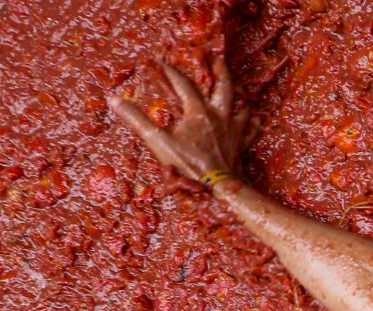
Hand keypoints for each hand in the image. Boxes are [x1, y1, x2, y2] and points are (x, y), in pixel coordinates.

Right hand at [109, 57, 248, 188]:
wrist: (218, 188)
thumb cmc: (187, 165)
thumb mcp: (158, 141)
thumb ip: (137, 119)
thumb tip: (114, 99)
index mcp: (199, 112)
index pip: (184, 85)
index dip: (172, 72)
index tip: (161, 62)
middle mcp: (220, 116)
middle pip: (223, 87)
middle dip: (219, 72)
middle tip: (217, 59)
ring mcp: (234, 131)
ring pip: (241, 106)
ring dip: (239, 96)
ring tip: (239, 89)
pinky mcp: (241, 145)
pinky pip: (252, 131)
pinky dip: (254, 124)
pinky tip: (258, 120)